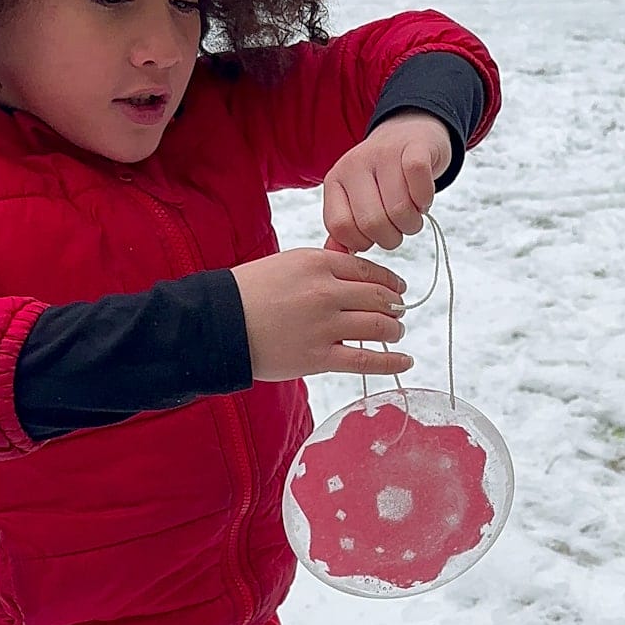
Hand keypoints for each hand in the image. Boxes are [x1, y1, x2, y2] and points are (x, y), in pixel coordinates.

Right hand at [230, 248, 411, 381]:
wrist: (218, 324)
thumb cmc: (248, 293)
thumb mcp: (286, 264)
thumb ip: (322, 265)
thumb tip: (351, 265)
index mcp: (318, 263)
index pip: (368, 271)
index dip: (389, 282)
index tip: (397, 289)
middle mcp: (326, 292)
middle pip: (379, 298)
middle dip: (395, 306)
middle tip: (398, 312)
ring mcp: (325, 326)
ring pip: (379, 326)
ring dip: (394, 330)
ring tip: (396, 333)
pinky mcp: (320, 357)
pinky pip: (366, 360)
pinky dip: (392, 362)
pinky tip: (405, 361)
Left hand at [323, 113, 451, 252]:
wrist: (410, 131)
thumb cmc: (384, 176)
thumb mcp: (356, 198)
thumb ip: (347, 227)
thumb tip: (337, 256)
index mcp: (335, 180)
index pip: (341, 227)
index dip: (362, 243)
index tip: (374, 236)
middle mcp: (355, 164)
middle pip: (372, 223)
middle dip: (391, 238)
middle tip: (398, 228)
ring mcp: (384, 153)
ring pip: (398, 209)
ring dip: (412, 223)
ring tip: (412, 214)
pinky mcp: (414, 147)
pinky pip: (418, 184)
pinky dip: (425, 200)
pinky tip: (423, 199)